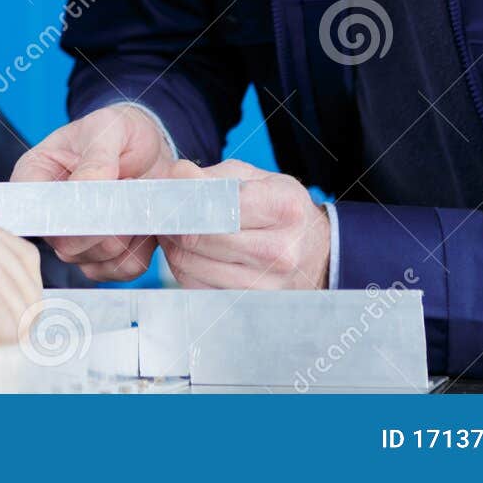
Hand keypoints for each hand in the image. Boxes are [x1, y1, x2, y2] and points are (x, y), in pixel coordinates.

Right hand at [10, 104, 178, 280]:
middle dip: (103, 221)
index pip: (31, 207)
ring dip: (124, 233)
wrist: (151, 149)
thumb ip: (96, 158)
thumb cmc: (120, 132)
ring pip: (91, 258)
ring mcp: (73, 239)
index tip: (96, 199)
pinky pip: (118, 269)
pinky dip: (139, 249)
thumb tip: (86, 186)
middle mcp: (49, 213)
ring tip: (135, 198)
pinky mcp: (101, 256)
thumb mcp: (110, 129)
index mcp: (36, 175)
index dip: (62, 211)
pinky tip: (144, 222)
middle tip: (127, 186)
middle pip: (63, 242)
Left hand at [159, 159, 329, 289]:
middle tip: (165, 214)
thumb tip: (175, 176)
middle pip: (197, 239)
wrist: (317, 254)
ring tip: (178, 232)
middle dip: (172, 224)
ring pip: (190, 266)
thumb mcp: (256, 179)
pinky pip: (195, 287)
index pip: (214, 206)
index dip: (182, 200)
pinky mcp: (249, 305)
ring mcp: (266, 286)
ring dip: (173, 247)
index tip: (167, 195)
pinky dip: (184, 269)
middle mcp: (279, 251)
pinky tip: (192, 254)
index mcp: (283, 208)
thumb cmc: (281, 210)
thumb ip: (212, 176)